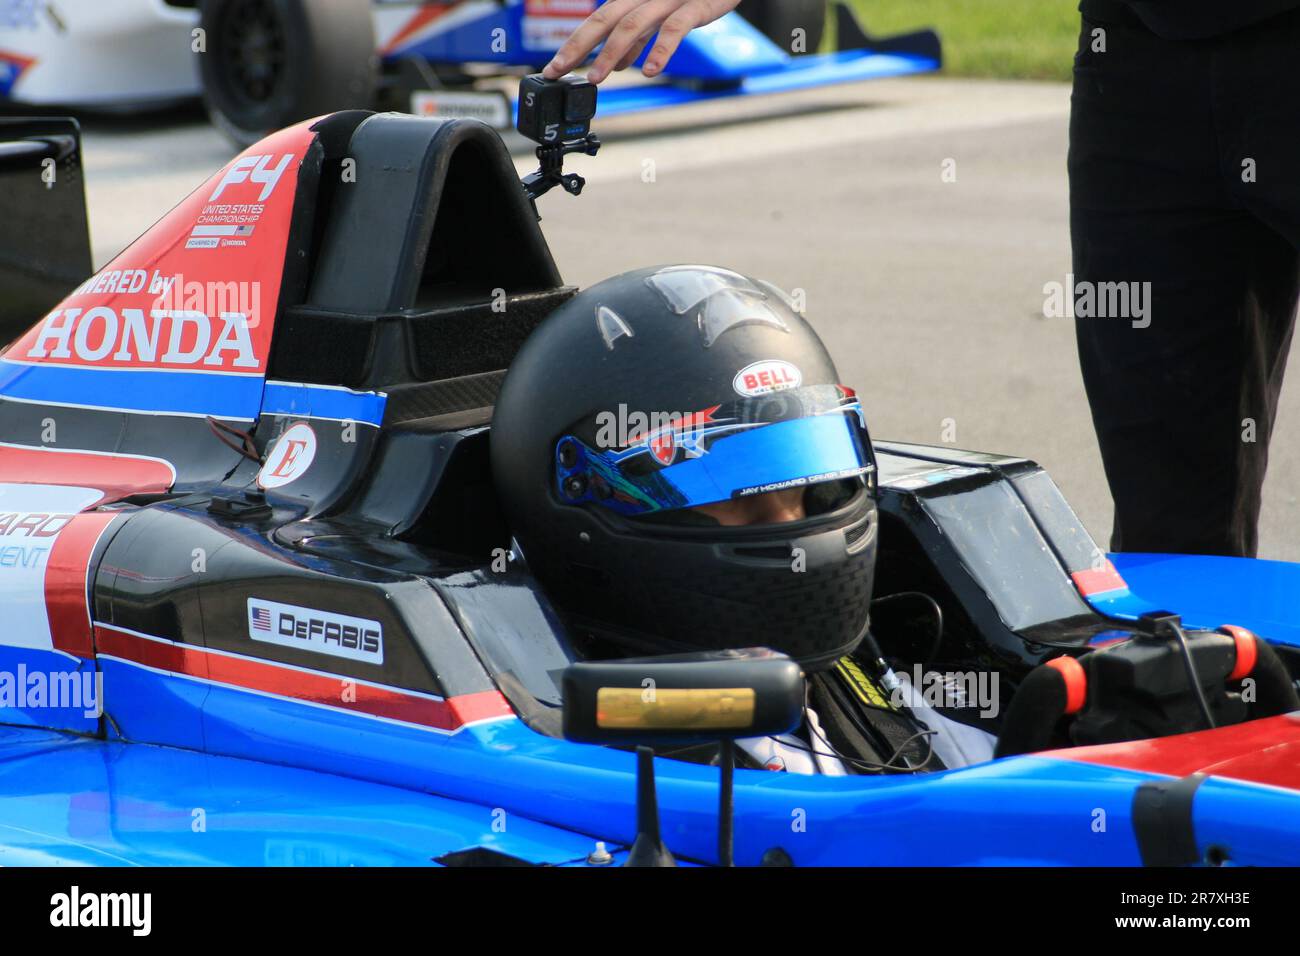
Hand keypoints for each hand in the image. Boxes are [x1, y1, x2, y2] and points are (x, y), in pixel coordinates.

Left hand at [542, 0, 743, 83]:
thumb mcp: (660, 15)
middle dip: (578, 46)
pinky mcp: (696, 5)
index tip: (554, 69)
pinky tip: (649, 71)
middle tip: (559, 71)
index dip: (573, 44)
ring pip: (633, 24)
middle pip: (604, 19)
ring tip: (596, 78)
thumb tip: (619, 63)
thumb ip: (639, 38)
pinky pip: (675, 28)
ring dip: (611, 52)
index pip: (596, 21)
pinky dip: (661, 50)